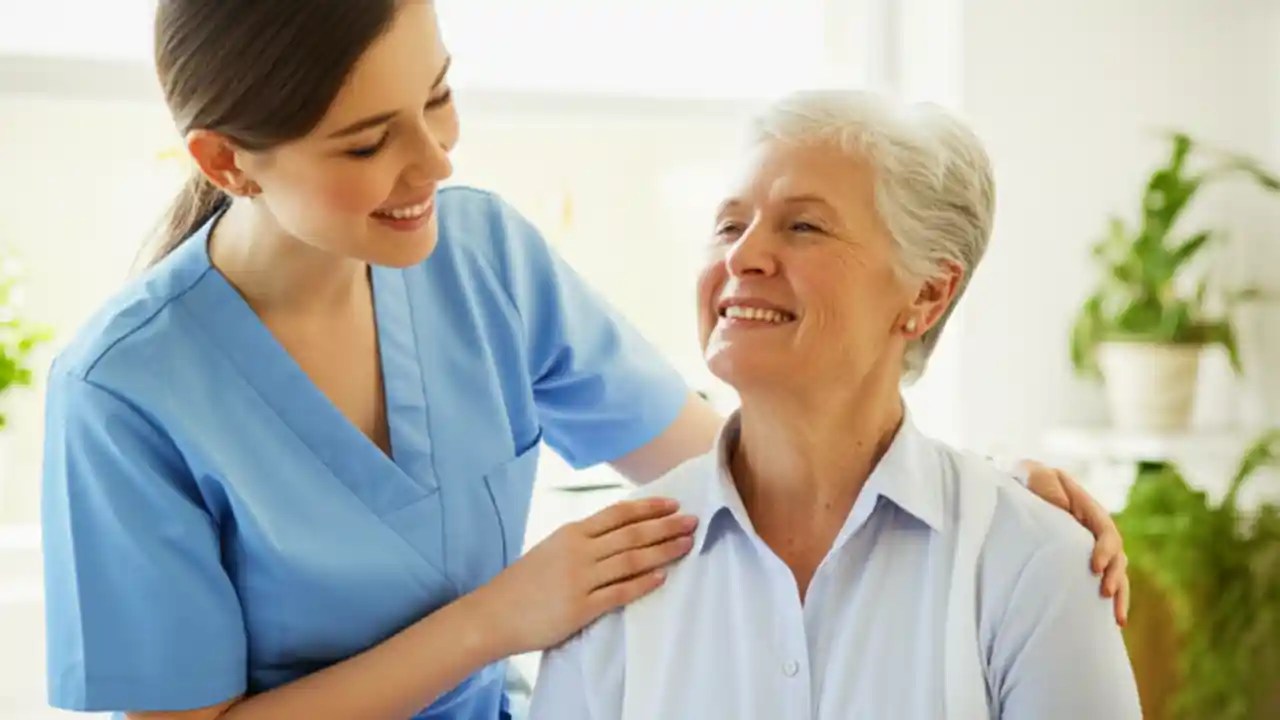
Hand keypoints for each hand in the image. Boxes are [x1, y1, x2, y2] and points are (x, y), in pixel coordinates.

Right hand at [470, 497, 697, 654]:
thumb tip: (618, 533)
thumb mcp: (551, 549)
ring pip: (631, 560)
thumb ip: (582, 540)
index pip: (618, 513)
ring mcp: (579, 579)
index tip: (673, 504)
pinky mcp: (580, 608)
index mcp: (571, 533)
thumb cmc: (523, 583)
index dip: (649, 508)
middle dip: (665, 526)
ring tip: (687, 545)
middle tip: (693, 521)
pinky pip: (618, 592)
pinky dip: (642, 583)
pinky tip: (662, 576)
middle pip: (631, 534)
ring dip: (662, 551)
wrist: (493, 614)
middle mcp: (578, 551)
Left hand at [1019, 460, 1129, 626]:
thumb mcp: (1031, 473)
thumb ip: (1045, 483)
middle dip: (1115, 576)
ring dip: (1118, 595)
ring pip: (1115, 573)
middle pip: (1117, 556)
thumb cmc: (1022, 481)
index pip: (1105, 531)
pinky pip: (1101, 582)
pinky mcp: (1080, 564)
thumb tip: (1064, 508)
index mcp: (1086, 509)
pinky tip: (1110, 623)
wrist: (1014, 491)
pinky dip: (1108, 601)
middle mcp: (1093, 530)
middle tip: (1105, 593)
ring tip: (1116, 619)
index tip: (1095, 567)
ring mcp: (1089, 548)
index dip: (1105, 550)